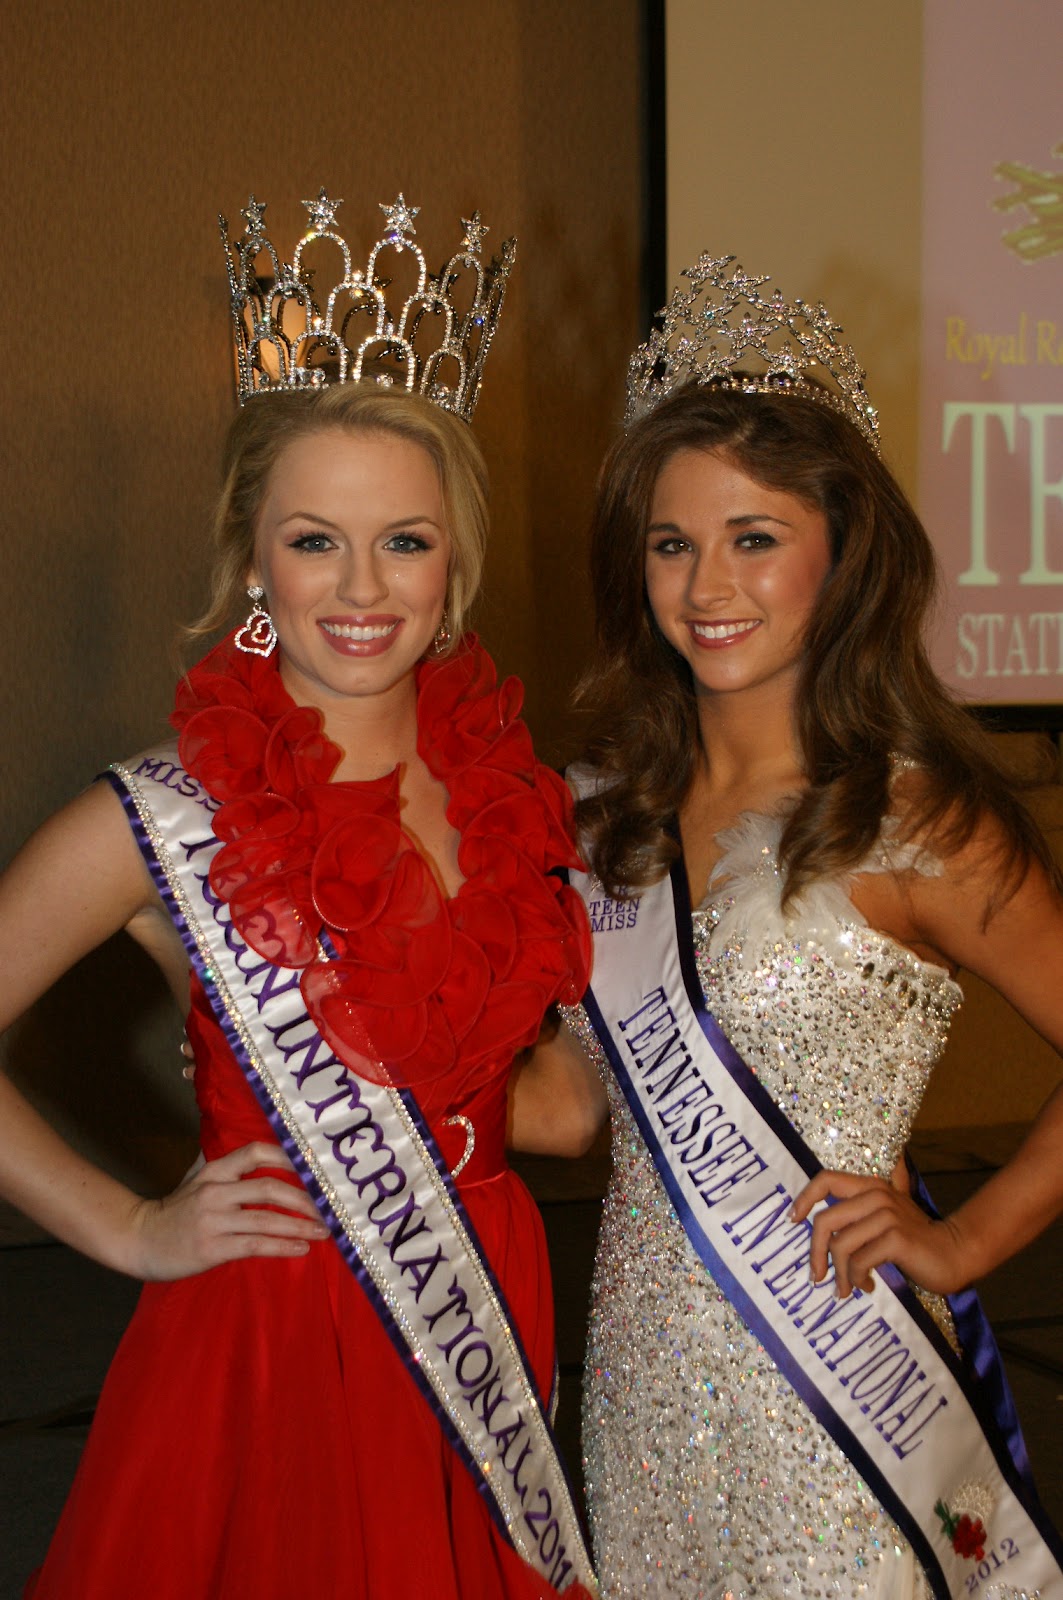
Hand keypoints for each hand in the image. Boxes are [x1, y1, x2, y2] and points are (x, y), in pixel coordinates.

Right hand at [126, 1142, 329, 1280]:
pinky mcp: (211, 1248)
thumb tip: (273, 1168)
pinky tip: (300, 1249)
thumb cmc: (175, 1213)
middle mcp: (215, 1191)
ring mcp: (212, 1220)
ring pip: (266, 1219)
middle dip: (305, 1198)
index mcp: (214, 1172)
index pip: (255, 1152)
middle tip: (330, 1207)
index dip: (287, 1156)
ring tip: (324, 1231)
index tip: (315, 1167)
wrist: (138, 1239)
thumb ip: (230, 1175)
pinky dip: (281, 1246)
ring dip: (300, 1225)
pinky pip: (254, 1245)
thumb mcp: (199, 1183)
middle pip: (268, 1187)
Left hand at [791, 1170, 968, 1298]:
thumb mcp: (888, 1217)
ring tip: (846, 1289)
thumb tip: (820, 1229)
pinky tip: (865, 1286)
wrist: (954, 1253)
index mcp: (870, 1186)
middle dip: (815, 1252)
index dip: (804, 1198)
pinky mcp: (896, 1239)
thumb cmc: (916, 1240)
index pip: (826, 1179)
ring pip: (840, 1244)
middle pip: (825, 1220)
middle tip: (817, 1276)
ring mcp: (887, 1215)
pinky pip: (859, 1261)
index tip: (793, 1219)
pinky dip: (856, 1279)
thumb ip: (861, 1214)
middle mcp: (877, 1195)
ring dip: (839, 1274)